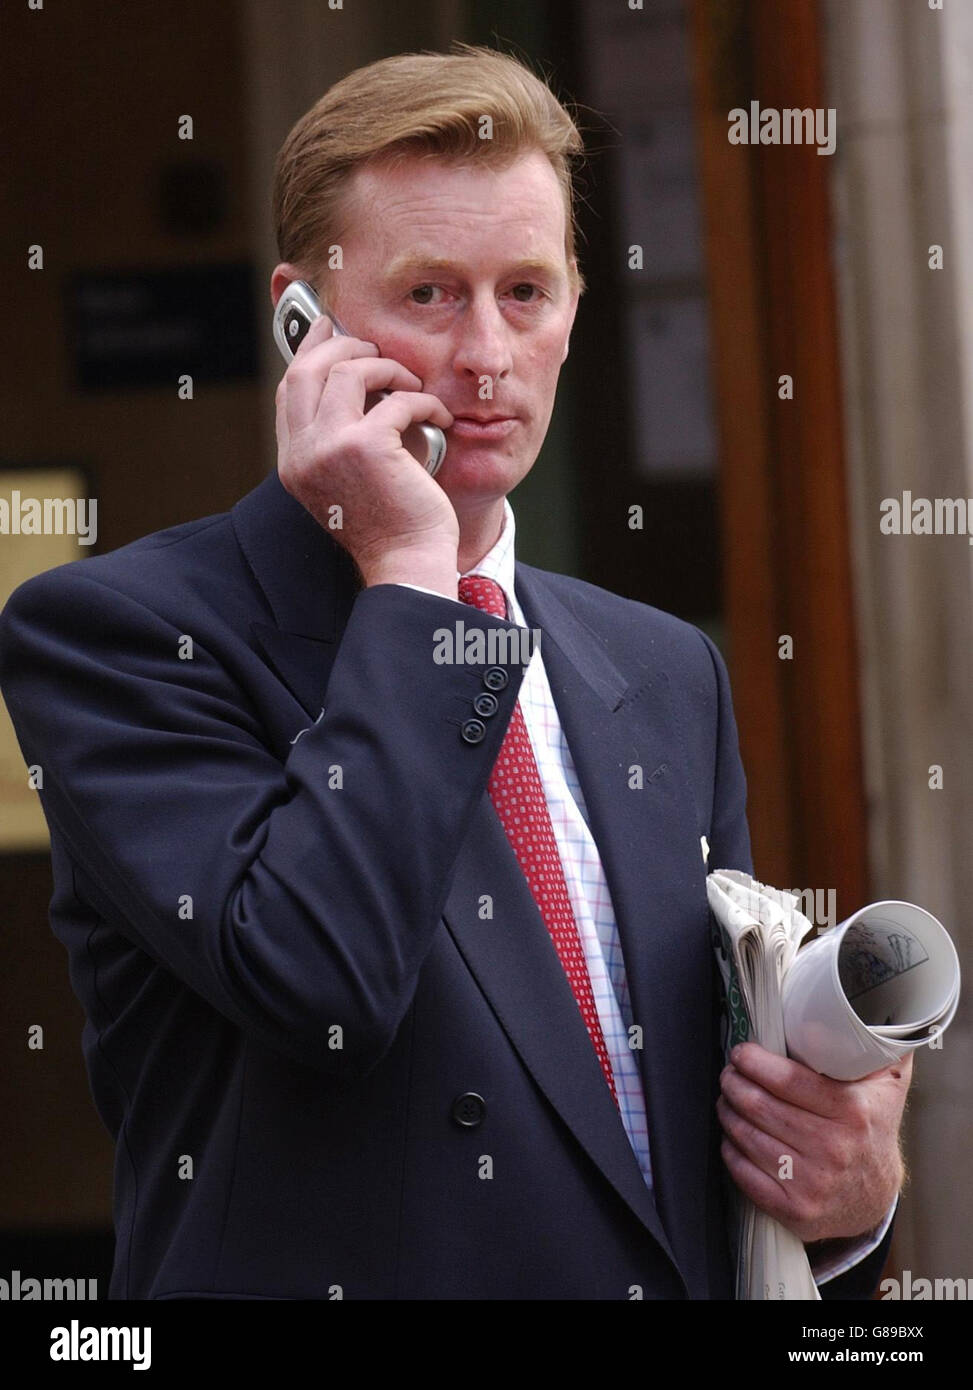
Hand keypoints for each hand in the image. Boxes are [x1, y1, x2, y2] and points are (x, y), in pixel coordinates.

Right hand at [275, 312, 458, 591]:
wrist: (407, 564)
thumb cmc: (391, 523)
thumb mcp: (353, 477)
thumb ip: (344, 434)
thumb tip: (362, 375)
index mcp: (295, 462)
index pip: (290, 389)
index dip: (309, 352)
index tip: (328, 329)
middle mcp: (303, 453)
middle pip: (308, 368)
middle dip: (344, 346)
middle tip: (376, 348)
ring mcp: (329, 448)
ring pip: (349, 371)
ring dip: (388, 369)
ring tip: (413, 386)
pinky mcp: (366, 446)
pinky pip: (396, 399)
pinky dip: (424, 402)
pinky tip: (439, 418)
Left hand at [717, 1041, 911, 1241]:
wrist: (876, 1196)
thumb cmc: (873, 1130)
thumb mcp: (887, 1086)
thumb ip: (877, 1046)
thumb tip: (863, 1007)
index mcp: (852, 1112)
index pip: (787, 1080)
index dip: (755, 1062)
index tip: (741, 1052)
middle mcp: (832, 1148)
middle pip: (760, 1106)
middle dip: (734, 1083)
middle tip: (729, 1073)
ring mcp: (812, 1182)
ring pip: (748, 1137)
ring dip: (727, 1112)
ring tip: (727, 1099)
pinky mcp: (794, 1209)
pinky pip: (745, 1173)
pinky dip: (731, 1150)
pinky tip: (731, 1136)